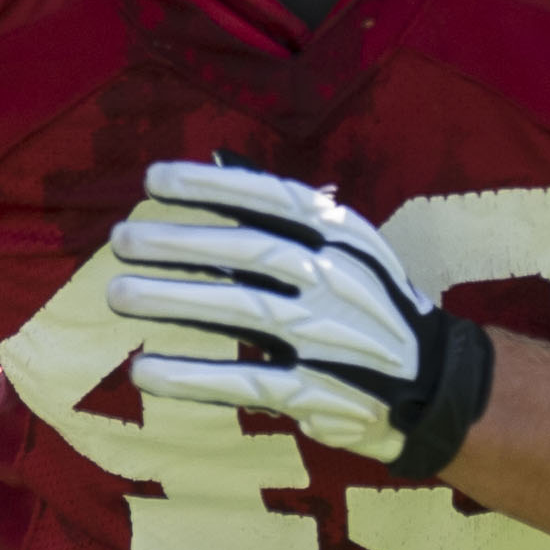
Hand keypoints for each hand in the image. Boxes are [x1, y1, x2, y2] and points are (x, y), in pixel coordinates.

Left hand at [107, 161, 493, 479]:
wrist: (432, 385)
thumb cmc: (370, 304)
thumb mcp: (345, 244)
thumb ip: (283, 208)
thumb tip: (217, 157)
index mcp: (342, 236)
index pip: (270, 199)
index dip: (210, 186)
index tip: (153, 180)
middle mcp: (335, 279)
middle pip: (248, 251)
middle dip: (179, 243)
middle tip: (120, 240)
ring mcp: (327, 336)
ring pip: (241, 310)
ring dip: (174, 301)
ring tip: (118, 295)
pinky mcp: (315, 391)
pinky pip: (244, 381)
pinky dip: (193, 377)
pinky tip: (145, 371)